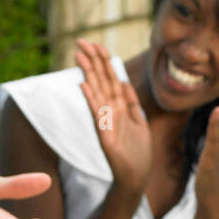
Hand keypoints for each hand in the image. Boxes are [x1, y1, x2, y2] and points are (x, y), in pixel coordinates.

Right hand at [76, 39, 150, 195]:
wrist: (136, 176)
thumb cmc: (137, 152)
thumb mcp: (139, 121)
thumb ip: (131, 102)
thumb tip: (124, 81)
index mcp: (118, 107)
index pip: (109, 78)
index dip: (103, 61)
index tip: (95, 44)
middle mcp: (109, 111)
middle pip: (100, 81)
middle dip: (92, 61)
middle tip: (80, 42)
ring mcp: (105, 122)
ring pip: (96, 92)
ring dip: (88, 74)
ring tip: (79, 56)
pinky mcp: (105, 135)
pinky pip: (97, 114)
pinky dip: (91, 99)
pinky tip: (84, 85)